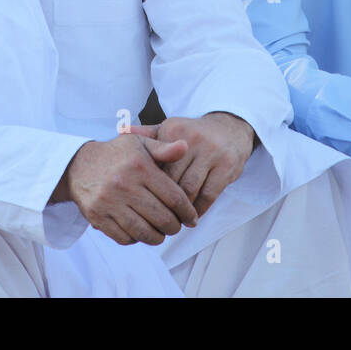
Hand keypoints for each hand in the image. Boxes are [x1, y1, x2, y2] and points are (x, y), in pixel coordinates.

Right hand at [54, 132, 198, 245]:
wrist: (78, 166)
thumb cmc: (116, 155)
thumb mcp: (139, 143)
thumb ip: (164, 148)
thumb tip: (185, 146)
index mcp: (139, 167)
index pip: (173, 197)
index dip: (187, 212)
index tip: (192, 218)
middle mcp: (124, 185)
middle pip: (161, 218)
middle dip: (174, 226)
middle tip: (177, 226)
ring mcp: (109, 203)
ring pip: (144, 232)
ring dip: (158, 237)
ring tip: (162, 232)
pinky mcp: (97, 217)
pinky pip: (124, 238)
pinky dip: (137, 239)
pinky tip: (142, 232)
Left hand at [129, 111, 255, 216]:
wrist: (229, 128)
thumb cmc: (192, 134)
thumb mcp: (170, 129)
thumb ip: (148, 135)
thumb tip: (120, 130)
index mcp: (173, 130)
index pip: (156, 164)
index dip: (150, 185)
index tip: (142, 201)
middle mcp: (192, 140)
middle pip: (172, 179)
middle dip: (164, 201)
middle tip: (156, 217)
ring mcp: (211, 153)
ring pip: (190, 189)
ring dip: (182, 209)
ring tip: (174, 221)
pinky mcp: (227, 166)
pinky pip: (209, 194)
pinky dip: (199, 209)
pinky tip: (193, 217)